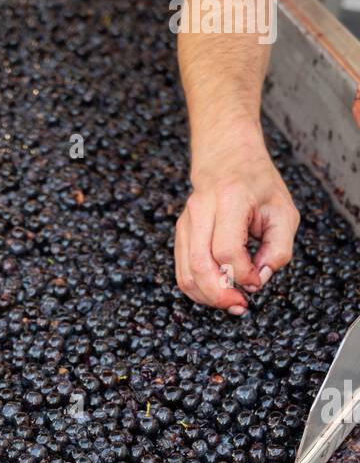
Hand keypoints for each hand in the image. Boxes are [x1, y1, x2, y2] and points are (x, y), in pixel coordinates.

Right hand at [174, 140, 299, 311]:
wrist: (228, 158)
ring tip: (229, 302)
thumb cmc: (259, 186)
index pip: (228, 250)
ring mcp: (186, 222)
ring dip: (208, 297)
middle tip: (240, 304)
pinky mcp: (180, 233)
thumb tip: (259, 280)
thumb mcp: (283, 212)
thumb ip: (279, 249)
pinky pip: (182, 272)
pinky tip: (216, 293)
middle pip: (201, 266)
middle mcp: (202, 209)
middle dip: (221, 294)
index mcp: (231, 199)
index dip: (243, 274)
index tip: (257, 280)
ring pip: (187, 274)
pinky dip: (198, 290)